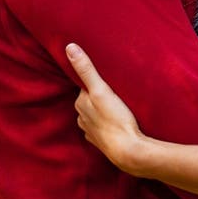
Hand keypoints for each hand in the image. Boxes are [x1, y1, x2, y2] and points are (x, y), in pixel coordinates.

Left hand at [66, 43, 145, 174]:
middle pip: (88, 100)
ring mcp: (91, 132)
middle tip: (112, 86)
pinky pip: (101, 129)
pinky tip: (114, 122)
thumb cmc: (115, 119)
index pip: (84, 86)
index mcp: (81, 103)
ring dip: (101, 110)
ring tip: (114, 103)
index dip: (93, 80)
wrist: (128, 151)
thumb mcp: (101, 90)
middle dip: (96, 94)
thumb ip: (86, 69)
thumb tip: (69, 47)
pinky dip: (106, 124)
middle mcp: (82, 118)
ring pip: (94, 115)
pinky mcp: (102, 142)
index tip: (103, 74)